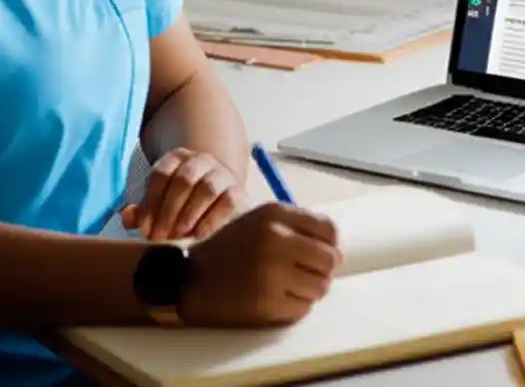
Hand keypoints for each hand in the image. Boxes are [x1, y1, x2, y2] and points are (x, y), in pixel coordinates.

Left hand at [121, 148, 248, 240]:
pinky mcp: (239, 192)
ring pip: (206, 188)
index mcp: (177, 158)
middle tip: (159, 238)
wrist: (220, 202)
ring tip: (177, 237)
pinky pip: (227, 203)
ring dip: (188, 215)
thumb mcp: (161, 204)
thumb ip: (143, 211)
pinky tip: (198, 237)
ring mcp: (222, 174)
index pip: (160, 174)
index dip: (150, 202)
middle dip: (168, 212)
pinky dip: (211, 220)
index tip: (144, 228)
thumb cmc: (184, 205)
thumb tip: (128, 217)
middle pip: (183, 180)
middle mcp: (201, 160)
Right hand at [180, 203, 342, 326]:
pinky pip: (303, 309)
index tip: (317, 253)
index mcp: (275, 215)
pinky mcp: (268, 304)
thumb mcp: (259, 221)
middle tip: (302, 274)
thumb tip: (336, 246)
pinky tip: (272, 298)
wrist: (188, 278)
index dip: (328, 245)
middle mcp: (276, 240)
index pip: (329, 231)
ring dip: (307, 290)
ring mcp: (272, 273)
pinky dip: (293, 307)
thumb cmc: (229, 249)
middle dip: (320, 270)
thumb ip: (296, 225)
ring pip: (320, 287)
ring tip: (284, 286)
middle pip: (330, 260)